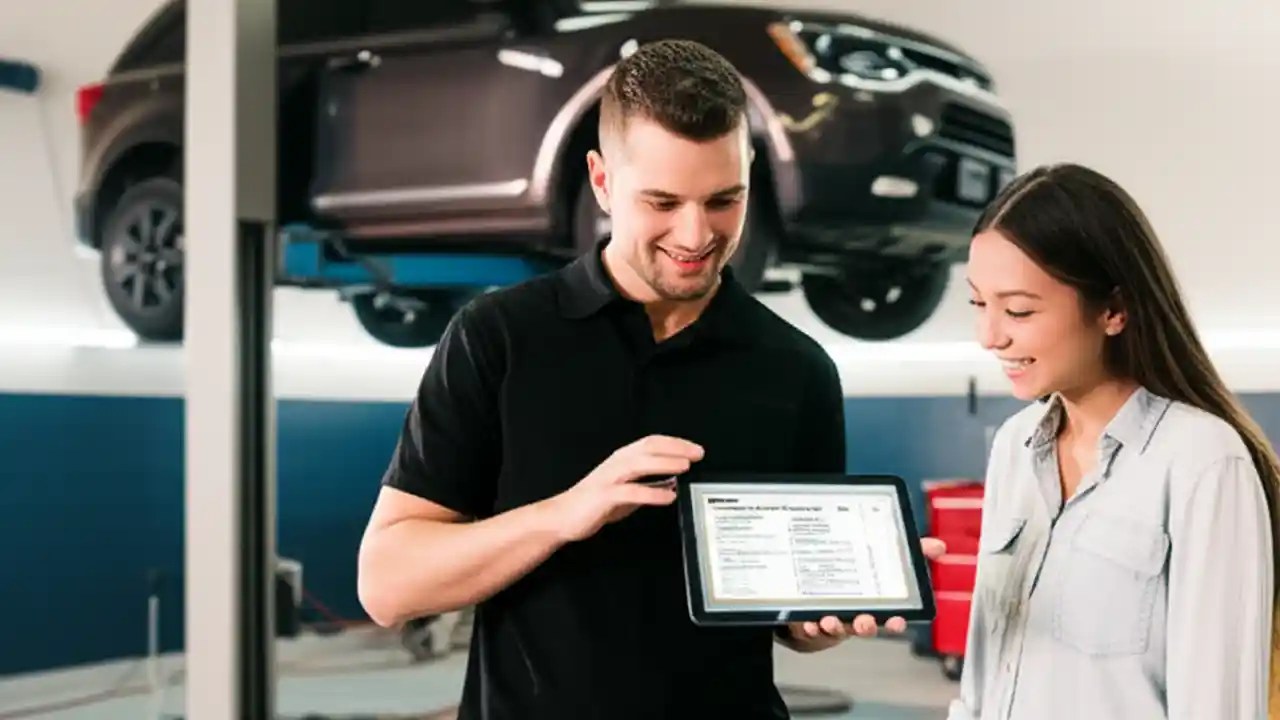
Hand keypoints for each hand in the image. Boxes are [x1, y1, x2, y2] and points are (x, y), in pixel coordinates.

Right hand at [547, 435, 703, 542]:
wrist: (563, 517)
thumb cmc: (593, 503)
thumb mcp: (627, 492)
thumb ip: (648, 485)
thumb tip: (672, 483)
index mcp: (622, 459)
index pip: (652, 442)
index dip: (675, 443)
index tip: (695, 448)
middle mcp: (616, 463)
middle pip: (648, 447)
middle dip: (675, 448)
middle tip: (697, 454)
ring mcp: (609, 478)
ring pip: (640, 463)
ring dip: (664, 463)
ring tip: (685, 466)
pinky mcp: (604, 496)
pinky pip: (631, 491)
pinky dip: (652, 493)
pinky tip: (668, 496)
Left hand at [786, 537, 946, 647]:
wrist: (826, 594)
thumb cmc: (861, 583)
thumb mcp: (888, 565)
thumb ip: (912, 554)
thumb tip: (938, 546)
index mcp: (877, 606)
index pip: (891, 618)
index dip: (895, 622)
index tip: (897, 622)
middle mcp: (857, 616)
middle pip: (864, 625)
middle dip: (865, 625)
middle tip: (864, 621)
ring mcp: (835, 620)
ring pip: (837, 627)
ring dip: (835, 625)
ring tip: (830, 620)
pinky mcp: (813, 622)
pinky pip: (811, 627)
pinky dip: (810, 625)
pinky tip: (808, 621)